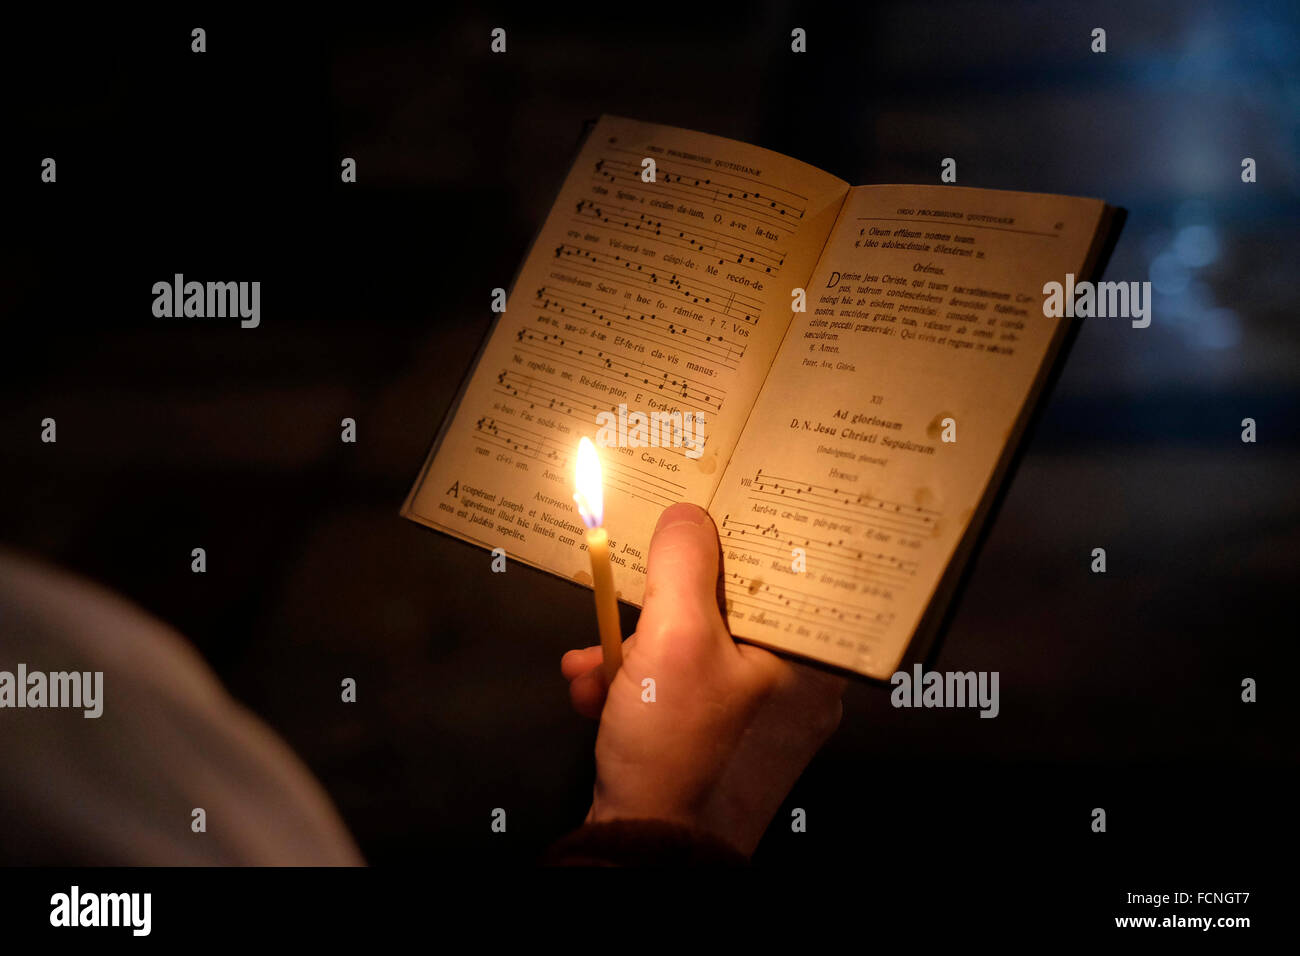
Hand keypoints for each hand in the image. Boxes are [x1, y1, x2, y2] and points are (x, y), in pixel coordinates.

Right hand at [560, 502, 845, 856]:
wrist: (648, 855)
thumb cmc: (678, 757)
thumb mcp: (675, 642)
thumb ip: (682, 567)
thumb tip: (685, 518)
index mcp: (809, 658)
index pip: (782, 572)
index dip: (735, 541)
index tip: (700, 520)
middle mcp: (794, 686)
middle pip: (726, 608)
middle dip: (656, 611)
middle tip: (627, 610)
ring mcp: (755, 718)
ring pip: (692, 647)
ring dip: (631, 650)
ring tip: (595, 668)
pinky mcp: (717, 741)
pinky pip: (679, 686)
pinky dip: (634, 684)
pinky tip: (595, 694)